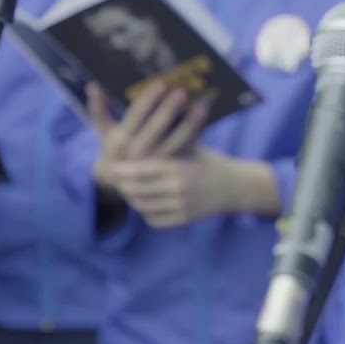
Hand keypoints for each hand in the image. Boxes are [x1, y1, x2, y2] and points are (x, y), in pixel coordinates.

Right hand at [86, 81, 208, 188]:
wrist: (124, 184)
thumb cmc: (115, 149)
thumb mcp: (104, 132)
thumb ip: (98, 110)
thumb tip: (92, 86)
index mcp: (121, 140)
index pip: (134, 118)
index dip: (148, 101)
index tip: (162, 83)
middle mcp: (137, 154)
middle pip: (153, 132)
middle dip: (167, 112)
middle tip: (182, 92)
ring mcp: (155, 164)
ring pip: (172, 146)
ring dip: (187, 127)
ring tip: (201, 107)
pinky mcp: (169, 170)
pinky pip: (184, 154)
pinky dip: (195, 138)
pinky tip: (205, 122)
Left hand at [105, 149, 236, 228]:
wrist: (234, 185)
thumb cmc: (206, 160)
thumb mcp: (189, 145)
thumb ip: (166, 140)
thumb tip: (140, 123)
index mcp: (176, 167)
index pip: (138, 171)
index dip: (120, 171)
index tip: (110, 167)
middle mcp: (177, 188)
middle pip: (135, 191)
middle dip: (122, 186)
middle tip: (116, 180)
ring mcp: (181, 205)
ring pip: (142, 207)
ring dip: (132, 199)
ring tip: (129, 190)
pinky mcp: (184, 219)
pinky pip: (154, 219)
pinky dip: (146, 212)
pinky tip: (147, 203)